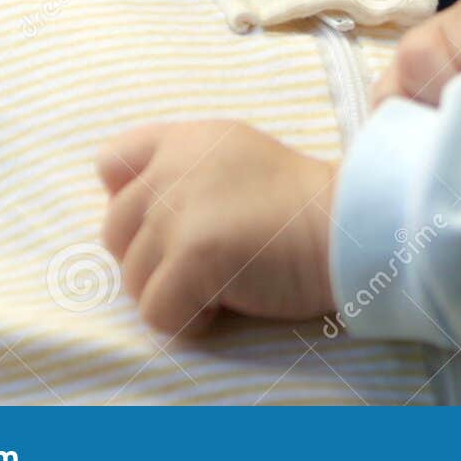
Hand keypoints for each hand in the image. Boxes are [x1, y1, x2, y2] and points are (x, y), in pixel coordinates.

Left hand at [96, 120, 336, 335]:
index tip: (168, 224)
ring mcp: (177, 212)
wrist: (349, 223)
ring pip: (132, 280)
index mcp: (185, 139)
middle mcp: (172, 168)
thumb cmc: (302, 203)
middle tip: (206, 263)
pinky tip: (228, 303)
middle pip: (114, 232)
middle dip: (152, 259)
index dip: (127, 200)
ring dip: (173, 292)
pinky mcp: (189, 256)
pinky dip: (189, 322)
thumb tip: (137, 215)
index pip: (111, 162)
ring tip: (226, 281)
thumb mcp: (239, 156)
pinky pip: (157, 313)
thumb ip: (187, 169)